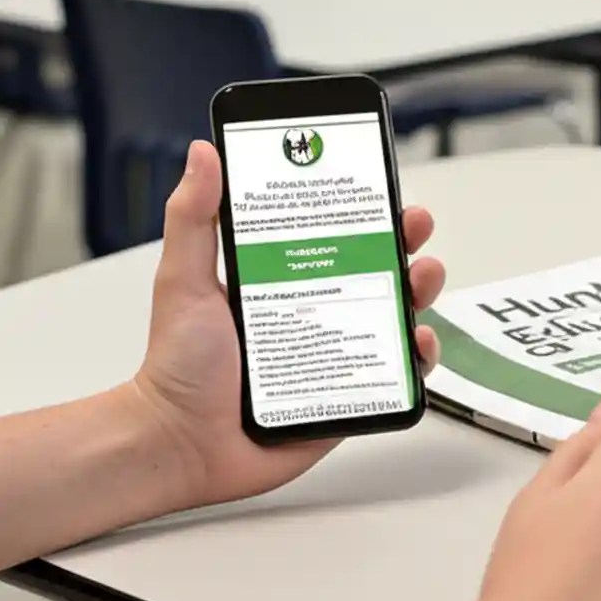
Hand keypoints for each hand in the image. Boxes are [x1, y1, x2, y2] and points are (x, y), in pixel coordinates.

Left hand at [130, 140, 445, 507]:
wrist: (182, 445)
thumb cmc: (178, 367)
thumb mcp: (185, 280)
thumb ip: (194, 218)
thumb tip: (202, 155)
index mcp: (284, 280)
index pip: (335, 236)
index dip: (367, 211)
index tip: (384, 188)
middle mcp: (317, 312)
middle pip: (378, 269)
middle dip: (407, 244)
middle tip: (415, 228)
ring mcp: (338, 353)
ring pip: (397, 316)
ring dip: (422, 292)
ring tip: (423, 280)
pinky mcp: (351, 395)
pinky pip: (399, 375)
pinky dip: (419, 357)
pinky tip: (417, 341)